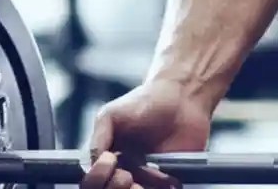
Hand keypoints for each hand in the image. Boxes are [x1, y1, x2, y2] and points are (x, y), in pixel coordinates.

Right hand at [80, 79, 213, 188]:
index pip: (93, 181)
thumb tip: (93, 163)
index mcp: (107, 158)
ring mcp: (145, 177)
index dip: (97, 178)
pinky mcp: (166, 180)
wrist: (184, 97)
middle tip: (127, 176)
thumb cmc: (146, 101)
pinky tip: (165, 181)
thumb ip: (99, 137)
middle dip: (114, 188)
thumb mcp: (112, 114)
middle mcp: (124, 170)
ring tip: (141, 185)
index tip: (111, 161)